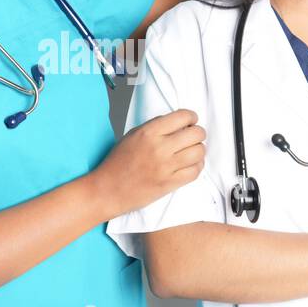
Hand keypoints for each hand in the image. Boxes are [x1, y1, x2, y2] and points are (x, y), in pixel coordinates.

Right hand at [90, 109, 205, 220]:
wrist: (108, 190)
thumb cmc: (118, 163)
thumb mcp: (132, 135)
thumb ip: (155, 127)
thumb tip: (178, 122)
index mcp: (149, 132)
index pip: (183, 116)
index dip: (191, 117)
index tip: (191, 121)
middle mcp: (160, 147)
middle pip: (196, 133)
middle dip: (198, 133)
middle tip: (193, 137)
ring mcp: (166, 167)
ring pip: (199, 152)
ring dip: (199, 150)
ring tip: (192, 151)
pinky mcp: (170, 183)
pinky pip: (195, 171)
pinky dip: (197, 166)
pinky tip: (190, 165)